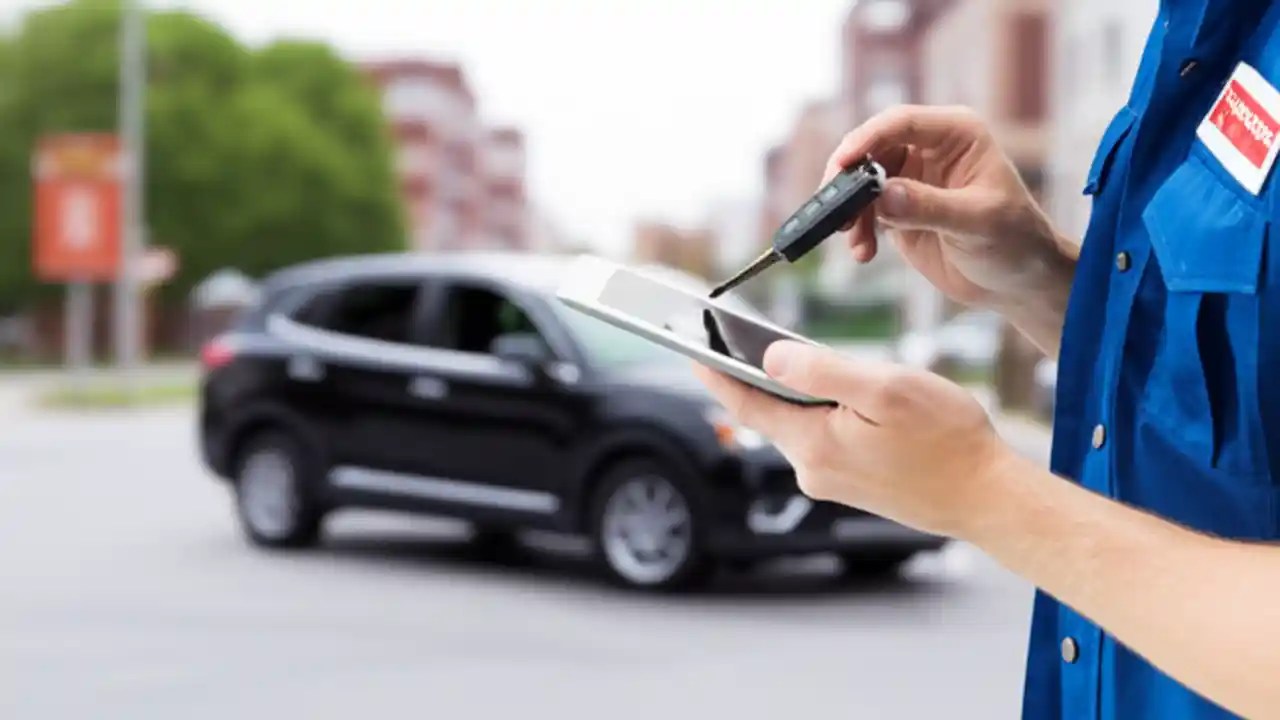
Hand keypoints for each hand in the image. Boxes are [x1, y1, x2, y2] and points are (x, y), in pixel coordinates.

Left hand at [693, 341, 1016, 538]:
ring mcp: (831, 480)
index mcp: (813, 445)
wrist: (987, 497)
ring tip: (820, 363)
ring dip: (804, 393)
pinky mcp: (851, 483)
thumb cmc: (947, 440)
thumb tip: (771, 357)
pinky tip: (854, 399)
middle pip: (770, 412)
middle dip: (761, 376)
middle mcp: (813, 469)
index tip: (689, 347)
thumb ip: (822, 371)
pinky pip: (823, 437)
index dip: (715, 372)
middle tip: (746, 337)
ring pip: (800, 424)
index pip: (745, 403)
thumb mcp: (884, 388)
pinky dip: (825, 412)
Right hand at [827, 105, 1067, 308]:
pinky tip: (862, 252)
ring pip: (861, 180)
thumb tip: (884, 194)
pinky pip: (864, 210)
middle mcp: (931, 149)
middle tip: (833, 205)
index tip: (843, 165)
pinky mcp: (899, 208)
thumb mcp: (977, 223)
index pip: (901, 123)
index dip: (867, 139)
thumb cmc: (1015, 242)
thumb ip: (929, 207)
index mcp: (957, 135)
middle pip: (872, 148)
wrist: (1018, 281)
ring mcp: (912, 179)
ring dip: (850, 209)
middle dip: (848, 177)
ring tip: (853, 239)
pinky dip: (856, 229)